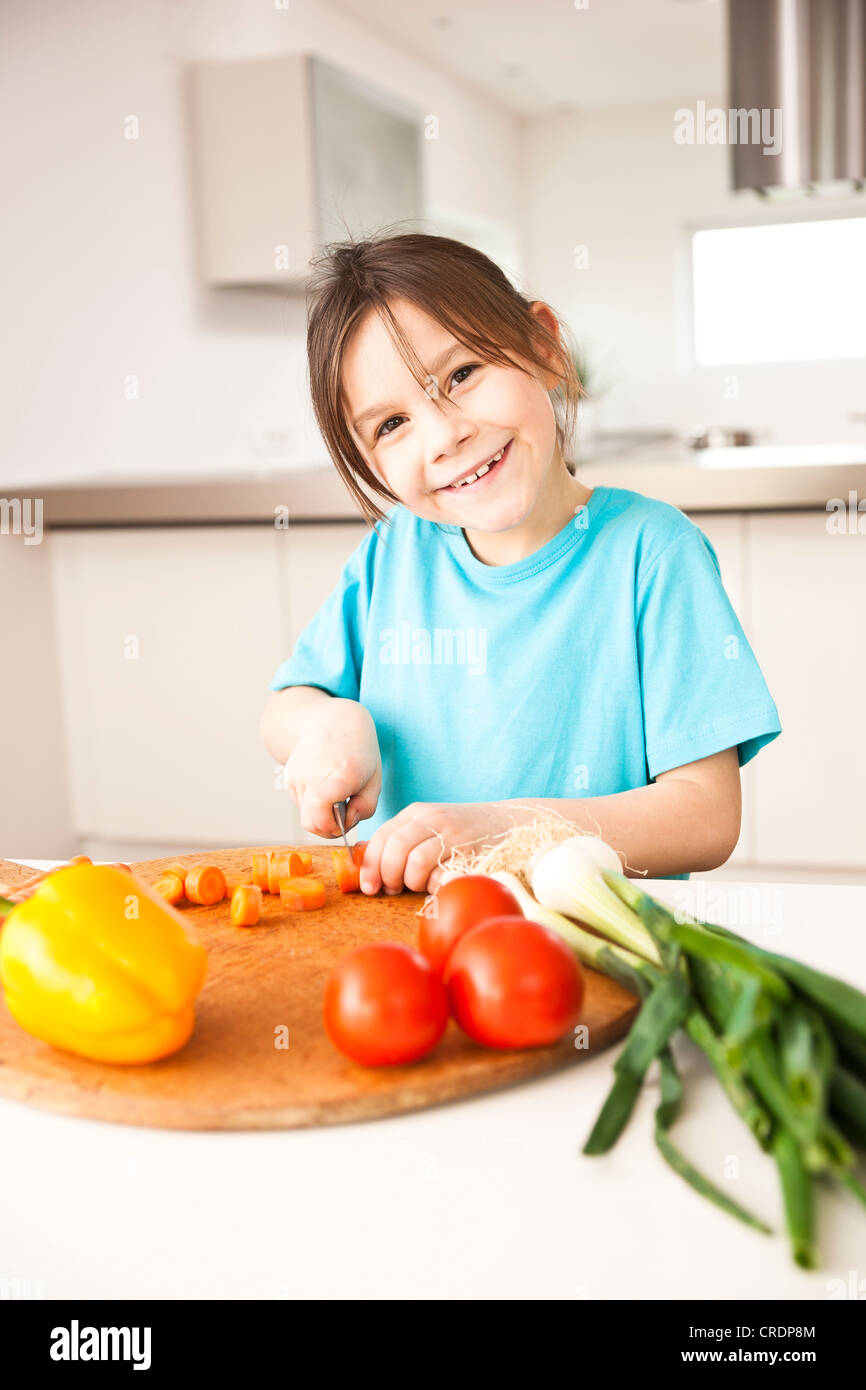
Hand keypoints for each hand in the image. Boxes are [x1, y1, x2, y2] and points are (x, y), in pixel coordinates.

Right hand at [284, 698, 381, 838]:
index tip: (347, 819)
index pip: (321, 816)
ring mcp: (298, 775)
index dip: (333, 828)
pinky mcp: (289, 776)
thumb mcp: (375, 780)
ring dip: (322, 814)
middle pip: (311, 824)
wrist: (333, 720)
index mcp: (343, 774)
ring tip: (336, 795)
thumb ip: (365, 808)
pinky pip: (301, 804)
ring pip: (305, 816)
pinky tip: (324, 786)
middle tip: (343, 813)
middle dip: (328, 827)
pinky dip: (313, 803)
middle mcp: (314, 774)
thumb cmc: (360, 752)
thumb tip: (344, 824)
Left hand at [358, 801, 523, 895]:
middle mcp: (432, 819)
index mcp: (416, 813)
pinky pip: (442, 874)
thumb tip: (359, 856)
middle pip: (395, 849)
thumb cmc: (461, 832)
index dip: (370, 865)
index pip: (382, 836)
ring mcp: (453, 833)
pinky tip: (439, 883)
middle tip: (394, 889)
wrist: (508, 823)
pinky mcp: (470, 851)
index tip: (368, 887)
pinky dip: (435, 886)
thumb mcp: (427, 828)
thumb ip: (398, 839)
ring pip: (416, 862)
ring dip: (412, 882)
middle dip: (389, 876)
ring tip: (419, 885)